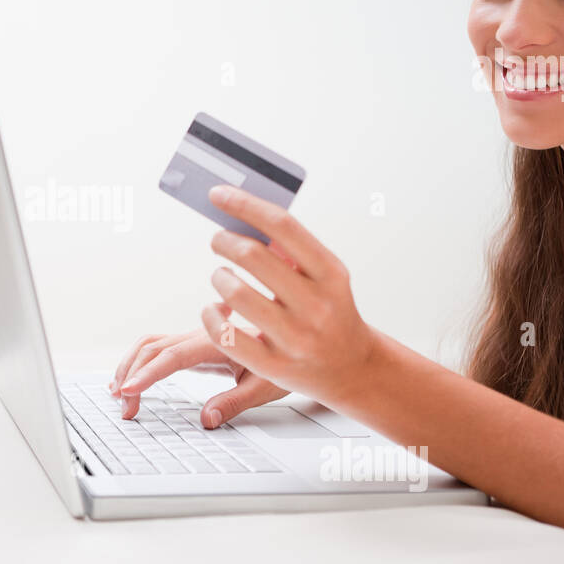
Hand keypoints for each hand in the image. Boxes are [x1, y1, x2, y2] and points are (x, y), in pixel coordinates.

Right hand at [109, 327, 290, 427]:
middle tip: (124, 407)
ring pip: (150, 344)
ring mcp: (194, 338)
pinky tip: (131, 379)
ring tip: (118, 393)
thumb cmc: (286, 360)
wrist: (298, 338)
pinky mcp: (193, 346)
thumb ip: (234, 403)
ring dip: (130, 365)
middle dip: (131, 374)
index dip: (147, 373)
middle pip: (153, 347)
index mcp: (217, 343)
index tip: (129, 390)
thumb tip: (206, 420)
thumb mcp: (265, 387)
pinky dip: (139, 362)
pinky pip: (158, 348)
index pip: (172, 356)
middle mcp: (201, 336)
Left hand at [201, 184, 377, 408]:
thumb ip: (291, 250)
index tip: (217, 194)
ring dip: (218, 277)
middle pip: (253, 255)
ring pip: (236, 292)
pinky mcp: (275, 366)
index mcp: (330, 273)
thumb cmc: (330, 312)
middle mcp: (317, 304)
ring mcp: (296, 337)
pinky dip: (210, 316)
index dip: (244, 204)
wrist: (353, 369)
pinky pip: (227, 335)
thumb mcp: (325, 277)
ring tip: (221, 276)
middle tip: (217, 240)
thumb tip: (242, 215)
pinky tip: (213, 309)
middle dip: (224, 241)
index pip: (282, 224)